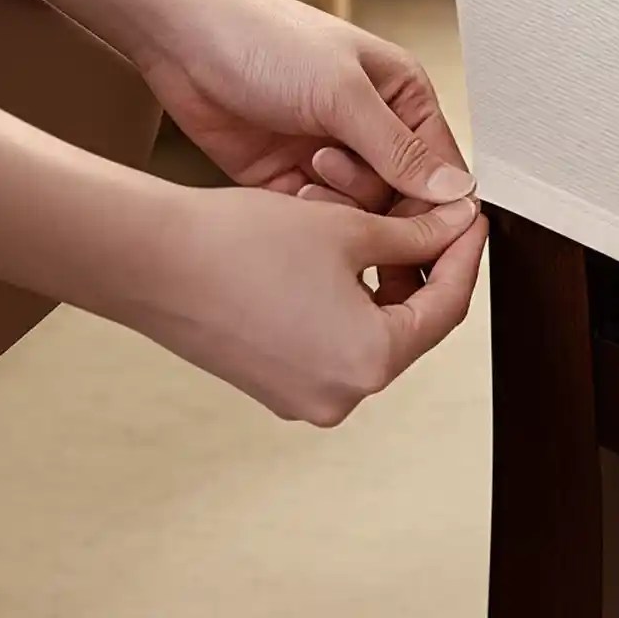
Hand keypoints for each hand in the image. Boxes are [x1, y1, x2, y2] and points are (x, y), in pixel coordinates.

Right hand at [123, 186, 485, 425]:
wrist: (146, 261)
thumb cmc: (236, 244)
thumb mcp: (346, 229)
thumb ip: (414, 234)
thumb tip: (456, 225)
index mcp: (370, 363)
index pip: (446, 307)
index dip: (464, 256)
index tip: (471, 221)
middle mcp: (343, 395)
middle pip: (412, 328)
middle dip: (428, 273)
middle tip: (441, 223)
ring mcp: (306, 398)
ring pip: (373, 336)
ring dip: (388, 288)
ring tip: (395, 235)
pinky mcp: (276, 387)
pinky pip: (334, 346)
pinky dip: (351, 307)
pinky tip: (350, 264)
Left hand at [136, 0, 472, 208]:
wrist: (177, 37)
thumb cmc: (261, 36)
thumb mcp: (342, 93)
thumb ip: (399, 150)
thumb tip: (455, 192)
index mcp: (401, 98)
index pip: (442, 169)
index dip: (438, 206)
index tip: (428, 234)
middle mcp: (371, 130)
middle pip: (405, 200)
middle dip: (384, 205)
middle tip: (364, 204)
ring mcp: (331, 156)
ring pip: (363, 214)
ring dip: (343, 203)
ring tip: (315, 165)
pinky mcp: (291, 180)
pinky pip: (321, 219)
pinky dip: (312, 214)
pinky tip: (295, 187)